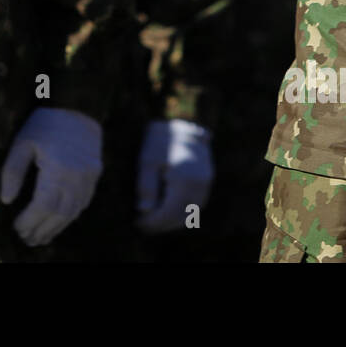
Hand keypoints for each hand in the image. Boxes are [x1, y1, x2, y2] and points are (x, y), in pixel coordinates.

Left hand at [0, 108, 101, 246]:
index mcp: (57, 169)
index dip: (30, 220)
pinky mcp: (95, 174)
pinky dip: (70, 215)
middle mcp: (76, 177)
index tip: (17, 227)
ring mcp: (89, 177)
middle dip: (42, 229)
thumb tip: (7, 200)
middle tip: (27, 240)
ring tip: (41, 237)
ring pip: (73, 211)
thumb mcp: (23, 142)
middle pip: (59, 213)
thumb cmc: (46, 123)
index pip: (43, 205)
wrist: (78, 105)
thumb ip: (13, 172)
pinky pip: (84, 202)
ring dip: (56, 227)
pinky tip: (59, 220)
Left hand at [136, 118, 213, 232]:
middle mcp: (201, 183)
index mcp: (185, 180)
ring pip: (192, 211)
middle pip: (182, 216)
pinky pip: (197, 202)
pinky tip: (166, 209)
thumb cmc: (158, 139)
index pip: (169, 212)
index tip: (137, 223)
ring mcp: (207, 181)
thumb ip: (146, 187)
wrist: (178, 122)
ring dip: (174, 219)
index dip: (153, 222)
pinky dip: (183, 210)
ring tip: (153, 219)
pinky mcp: (208, 178)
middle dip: (162, 224)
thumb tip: (144, 211)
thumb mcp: (147, 160)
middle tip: (143, 225)